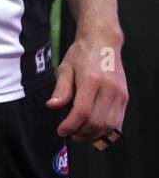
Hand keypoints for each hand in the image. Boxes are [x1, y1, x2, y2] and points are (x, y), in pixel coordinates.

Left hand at [48, 30, 127, 144]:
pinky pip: (118, 121)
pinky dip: (107, 130)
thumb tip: (52, 106)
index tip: (60, 131)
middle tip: (70, 134)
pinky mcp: (125, 97)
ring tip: (80, 135)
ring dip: (94, 135)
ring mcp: (120, 93)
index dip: (70, 125)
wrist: (103, 42)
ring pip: (109, 124)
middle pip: (96, 121)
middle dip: (81, 133)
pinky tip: (95, 132)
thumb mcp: (65, 68)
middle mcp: (109, 88)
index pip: (82, 111)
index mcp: (91, 80)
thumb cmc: (81, 55)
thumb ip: (60, 89)